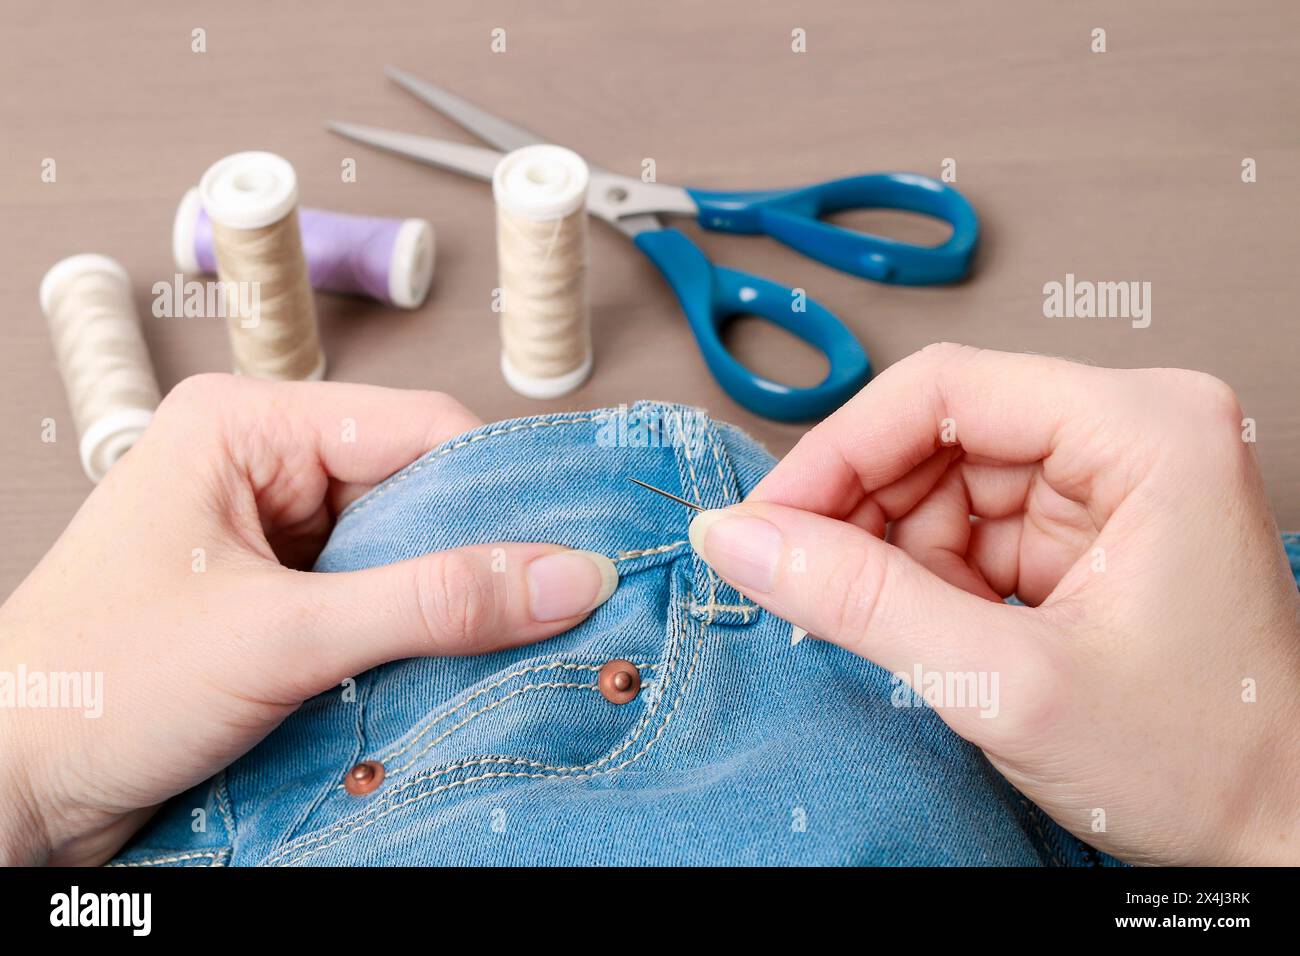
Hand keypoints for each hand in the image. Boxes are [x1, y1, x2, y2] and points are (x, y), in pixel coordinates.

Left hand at [0, 375, 616, 864]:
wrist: (8, 791)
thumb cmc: (95, 689)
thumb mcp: (281, 638)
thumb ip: (432, 603)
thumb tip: (563, 576)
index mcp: (244, 424)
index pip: (418, 429)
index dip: (499, 491)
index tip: (570, 554)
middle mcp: (260, 465)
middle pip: (414, 489)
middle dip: (471, 556)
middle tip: (545, 613)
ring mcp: (266, 534)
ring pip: (400, 550)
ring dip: (439, 605)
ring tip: (491, 650)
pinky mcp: (272, 597)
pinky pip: (371, 600)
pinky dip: (408, 637)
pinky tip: (437, 671)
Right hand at [687, 343, 1299, 864]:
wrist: (1284, 835)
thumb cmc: (1205, 763)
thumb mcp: (1007, 684)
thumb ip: (862, 602)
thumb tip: (740, 540)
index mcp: (1145, 430)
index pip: (944, 390)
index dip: (836, 452)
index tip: (763, 520)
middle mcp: (1132, 432)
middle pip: (938, 432)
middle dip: (858, 510)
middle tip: (792, 577)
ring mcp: (1112, 480)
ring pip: (943, 482)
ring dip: (890, 553)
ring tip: (879, 625)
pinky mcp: (1090, 529)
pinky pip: (970, 526)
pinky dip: (926, 578)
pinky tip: (926, 629)